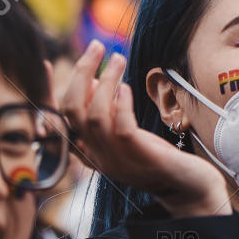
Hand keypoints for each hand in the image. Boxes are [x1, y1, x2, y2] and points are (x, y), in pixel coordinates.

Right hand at [59, 40, 228, 217]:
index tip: (47, 64)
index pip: (62, 119)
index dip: (52, 90)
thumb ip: (108, 113)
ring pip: (96, 117)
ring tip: (117, 60)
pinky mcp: (142, 159)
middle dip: (82, 74)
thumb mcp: (128, 134)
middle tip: (98, 48)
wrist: (190, 190)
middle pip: (74, 112)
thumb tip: (93, 81)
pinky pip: (122, 129)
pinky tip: (127, 88)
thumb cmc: (159, 157)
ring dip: (106, 82)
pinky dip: (121, 104)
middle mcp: (99, 157)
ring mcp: (119, 161)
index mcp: (92, 151)